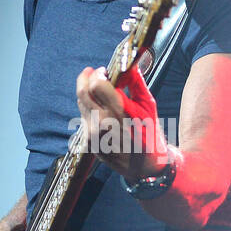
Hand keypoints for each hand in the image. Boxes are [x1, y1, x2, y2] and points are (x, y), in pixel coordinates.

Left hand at [75, 64, 167, 179]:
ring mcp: (93, 136)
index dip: (98, 74)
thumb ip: (137, 83)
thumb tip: (128, 63)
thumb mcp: (149, 106)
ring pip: (81, 104)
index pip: (97, 85)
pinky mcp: (88, 143)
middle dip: (86, 77)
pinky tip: (101, 110)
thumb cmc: (149, 133)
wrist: (144, 167)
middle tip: (93, 72)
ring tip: (99, 92)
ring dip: (87, 93)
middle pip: (83, 92)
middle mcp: (103, 125)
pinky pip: (83, 118)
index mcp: (120, 114)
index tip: (104, 71)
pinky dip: (89, 109)